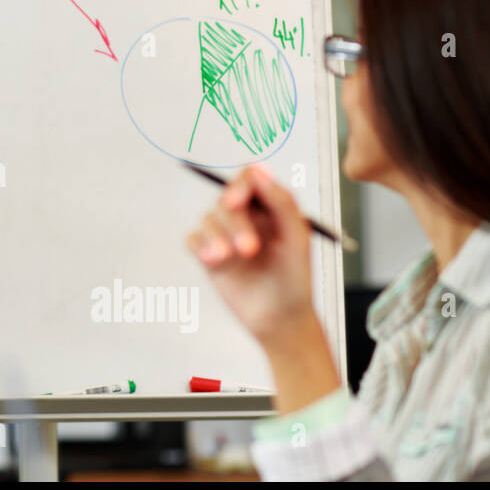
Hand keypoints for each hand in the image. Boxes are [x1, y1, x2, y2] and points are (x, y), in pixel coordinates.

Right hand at [184, 164, 316, 349]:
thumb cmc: (295, 277)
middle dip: (236, 224)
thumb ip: (281, 201)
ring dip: (218, 237)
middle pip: (226, 200)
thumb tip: (259, 171)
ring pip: (208, 218)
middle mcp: (245, 216)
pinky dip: (201, 246)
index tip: (236, 203)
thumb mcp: (297, 238)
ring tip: (232, 259)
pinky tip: (215, 260)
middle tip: (250, 250)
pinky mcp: (208, 254)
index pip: (248, 178)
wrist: (280, 318)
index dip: (239, 185)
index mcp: (268, 206)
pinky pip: (192, 239)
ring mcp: (224, 235)